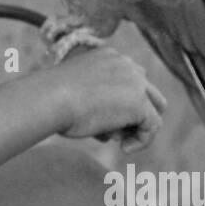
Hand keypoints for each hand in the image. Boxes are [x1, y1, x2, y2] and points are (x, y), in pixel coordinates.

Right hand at [52, 46, 166, 153]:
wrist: (50, 98)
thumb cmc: (51, 99)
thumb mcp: (74, 92)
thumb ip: (95, 102)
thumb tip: (110, 130)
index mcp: (109, 56)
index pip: (129, 79)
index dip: (121, 103)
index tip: (102, 120)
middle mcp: (126, 64)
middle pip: (147, 90)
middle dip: (135, 112)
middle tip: (116, 133)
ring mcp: (136, 82)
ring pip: (154, 107)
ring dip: (138, 125)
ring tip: (119, 141)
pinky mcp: (140, 103)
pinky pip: (153, 125)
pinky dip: (142, 140)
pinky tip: (125, 149)